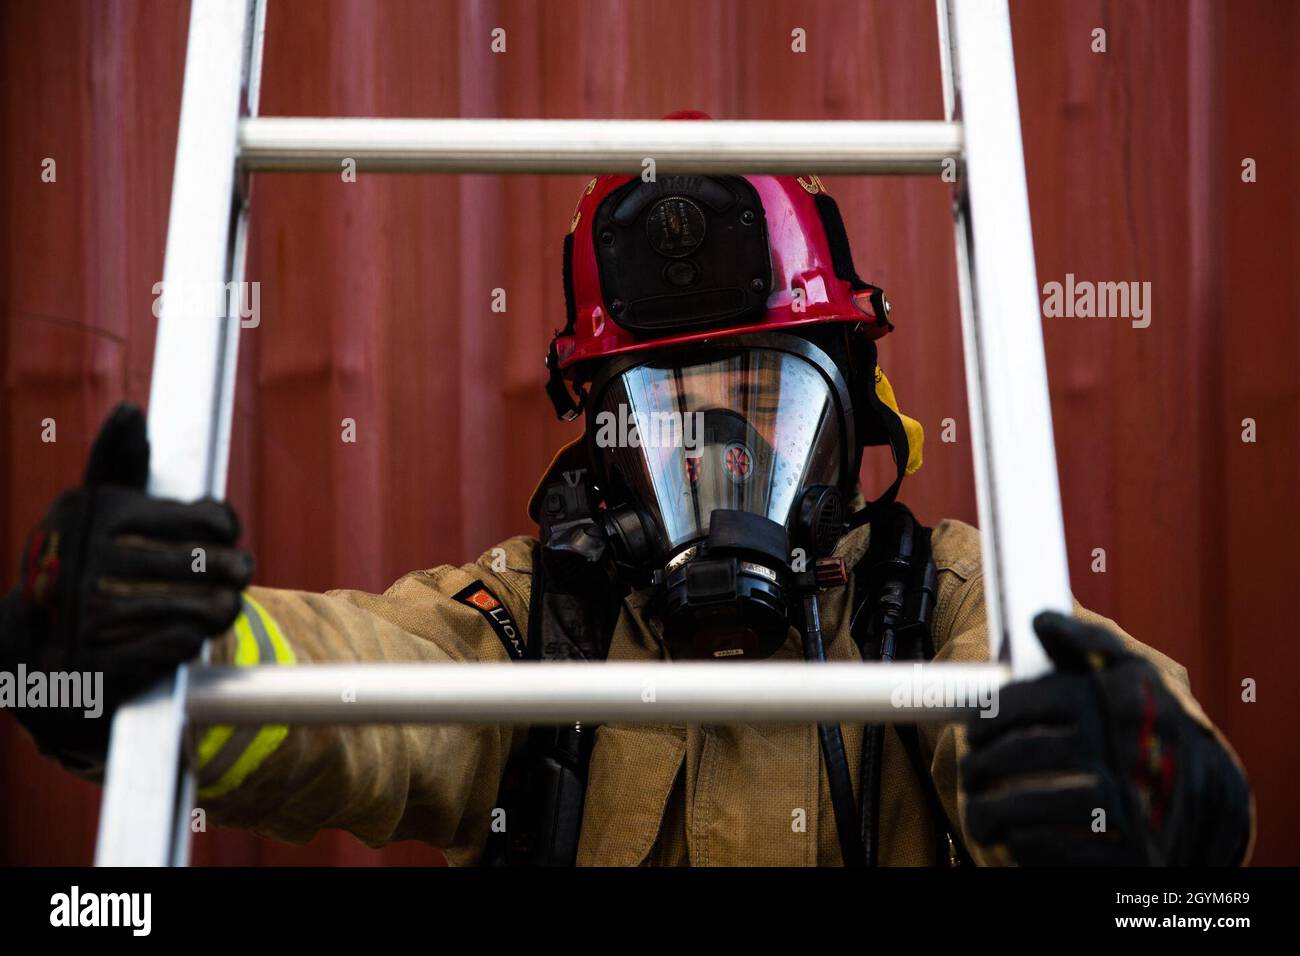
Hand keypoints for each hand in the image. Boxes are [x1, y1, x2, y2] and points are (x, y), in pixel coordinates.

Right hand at [1, 403, 252, 767]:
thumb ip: (117, 466)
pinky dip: (188, 644)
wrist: (23, 651)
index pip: (194, 517)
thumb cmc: (74, 568)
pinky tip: (191, 637)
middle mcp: (82, 565)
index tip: (224, 531)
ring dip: (219, 610)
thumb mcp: (89, 512)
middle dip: (231, 569)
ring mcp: (83, 622)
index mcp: (89, 518)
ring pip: (193, 610)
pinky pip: (170, 650)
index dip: (220, 524)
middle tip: (240, 573)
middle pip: (201, 564)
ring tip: (224, 608)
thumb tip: (131, 414)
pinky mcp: (93, 673)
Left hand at [960, 611, 1249, 865]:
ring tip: (977, 809)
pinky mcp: (1134, 854)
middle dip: (985, 761)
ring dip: (993, 808)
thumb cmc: (1150, 724)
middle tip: (970, 767)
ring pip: (1040, 803)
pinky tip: (1012, 838)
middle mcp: (1134, 750)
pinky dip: (1025, 843)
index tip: (975, 726)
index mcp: (1130, 700)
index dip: (996, 712)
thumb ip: (1089, 645)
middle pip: (1031, 752)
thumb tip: (1040, 621)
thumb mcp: (1133, 673)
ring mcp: (1137, 807)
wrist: (1208, 796)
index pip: (1043, 697)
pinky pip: (1058, 849)